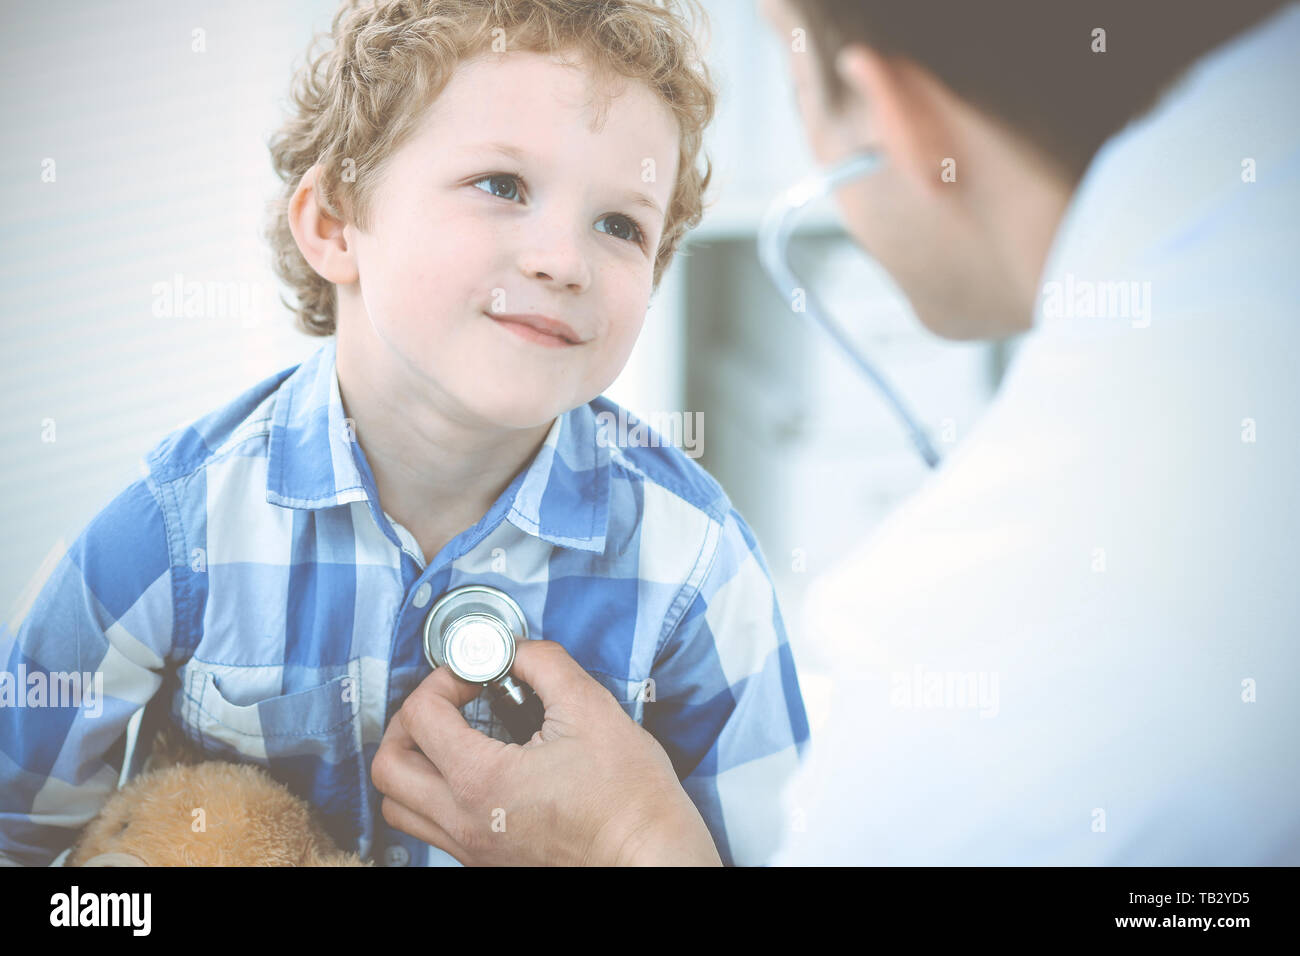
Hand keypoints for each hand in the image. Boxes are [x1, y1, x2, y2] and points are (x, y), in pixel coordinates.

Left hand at [370, 639, 721, 865]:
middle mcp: (463, 821)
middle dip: (410, 721)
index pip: (419, 716)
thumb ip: (543, 665)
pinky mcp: (485, 862)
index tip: (476, 675)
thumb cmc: (629, 796)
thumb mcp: (591, 708)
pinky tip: (474, 773)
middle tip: (449, 702)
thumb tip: (515, 649)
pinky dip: (433, 795)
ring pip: (398, 806)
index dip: (442, 681)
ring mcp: (471, 848)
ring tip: (453, 737)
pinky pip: (430, 828)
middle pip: (388, 766)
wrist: (650, 859)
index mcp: (481, 781)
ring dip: (413, 763)